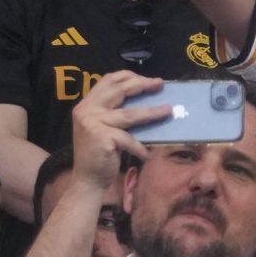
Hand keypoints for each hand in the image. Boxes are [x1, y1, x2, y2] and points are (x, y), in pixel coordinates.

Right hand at [67, 69, 158, 189]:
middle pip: (119, 91)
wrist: (87, 179)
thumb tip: (145, 102)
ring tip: (169, 110)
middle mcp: (87, 110)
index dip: (128, 76)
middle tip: (160, 84)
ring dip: (152, 112)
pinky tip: (148, 155)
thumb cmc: (100, 154)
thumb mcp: (103, 128)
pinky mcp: (102, 137)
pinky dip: (140, 148)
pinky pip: (129, 139)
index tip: (147, 79)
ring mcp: (93, 123)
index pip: (107, 81)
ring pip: (129, 114)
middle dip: (142, 85)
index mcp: (86, 104)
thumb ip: (115, 113)